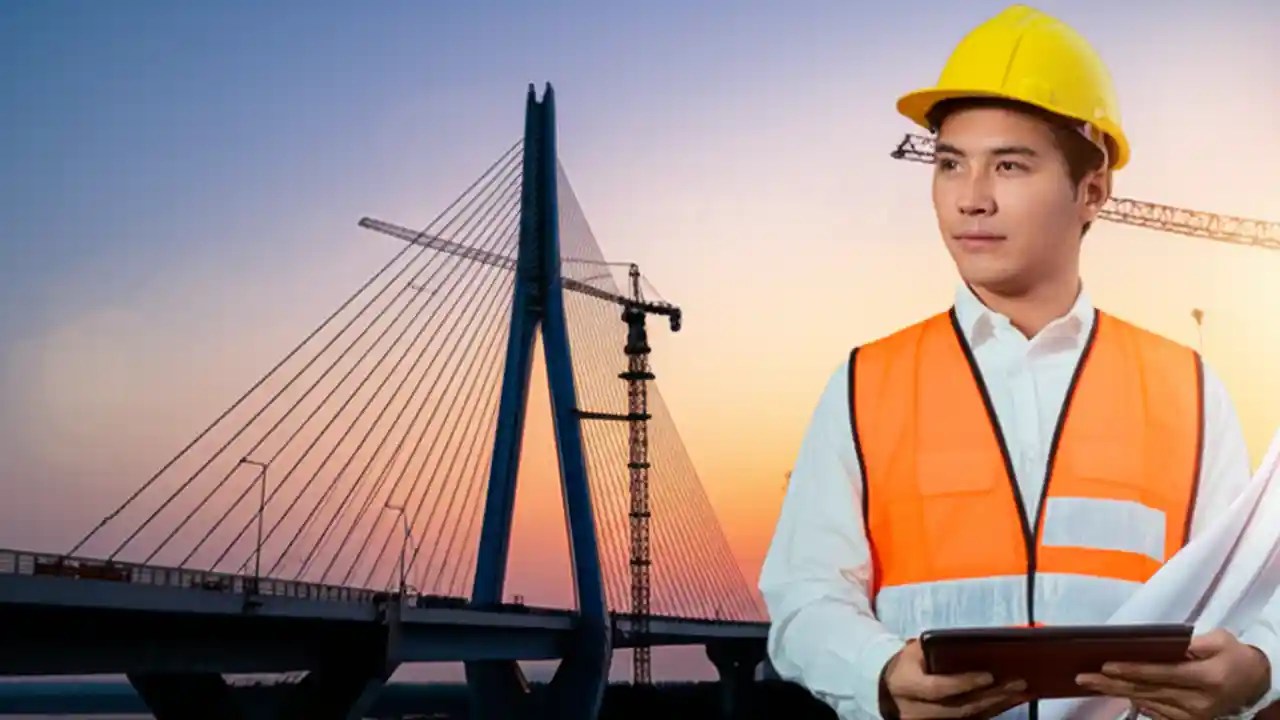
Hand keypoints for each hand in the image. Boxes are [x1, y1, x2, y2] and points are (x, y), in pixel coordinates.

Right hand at [879, 639, 1030, 717]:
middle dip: (992, 697)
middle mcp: (917, 710)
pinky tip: (1009, 701)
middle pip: (960, 708)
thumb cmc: (907, 664)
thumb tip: (974, 645)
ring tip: (1022, 692)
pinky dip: (992, 712)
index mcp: (907, 685)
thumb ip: (935, 650)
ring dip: (998, 706)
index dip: (964, 683)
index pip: (938, 689)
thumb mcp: (914, 651)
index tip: (990, 676)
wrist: (890, 690)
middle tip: (1018, 683)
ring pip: (969, 718)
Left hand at [1075, 629, 1271, 719]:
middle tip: (1082, 677)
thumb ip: (1190, 643)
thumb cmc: (1234, 655)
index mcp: (1207, 677)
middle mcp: (1198, 701)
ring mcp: (1194, 716)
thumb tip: (1158, 645)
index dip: (1133, 670)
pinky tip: (1114, 692)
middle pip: (1148, 691)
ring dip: (1116, 692)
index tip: (1106, 665)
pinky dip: (1134, 702)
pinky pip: (1156, 713)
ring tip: (1091, 684)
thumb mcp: (1219, 639)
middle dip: (1112, 683)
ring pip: (1147, 703)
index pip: (1162, 674)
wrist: (1256, 682)